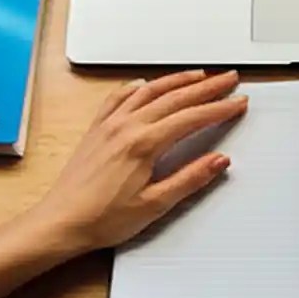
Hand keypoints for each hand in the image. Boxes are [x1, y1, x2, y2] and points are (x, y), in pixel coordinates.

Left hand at [28, 69, 248, 253]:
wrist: (61, 222)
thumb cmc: (102, 218)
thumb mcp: (155, 205)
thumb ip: (190, 178)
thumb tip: (218, 160)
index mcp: (143, 143)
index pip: (192, 118)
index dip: (219, 109)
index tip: (238, 102)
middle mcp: (126, 126)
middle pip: (176, 97)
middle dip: (207, 87)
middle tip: (229, 79)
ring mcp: (109, 124)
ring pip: (149, 90)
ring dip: (177, 80)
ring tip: (199, 75)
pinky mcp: (97, 128)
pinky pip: (119, 96)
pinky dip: (138, 86)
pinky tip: (145, 84)